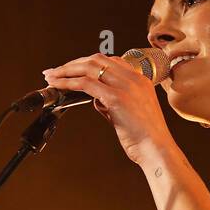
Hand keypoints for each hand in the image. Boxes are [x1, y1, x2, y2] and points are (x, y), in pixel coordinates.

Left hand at [41, 53, 175, 164]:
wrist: (157, 150)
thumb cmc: (145, 138)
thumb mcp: (130, 114)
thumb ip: (113, 103)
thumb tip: (97, 100)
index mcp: (140, 80)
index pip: (111, 61)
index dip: (88, 63)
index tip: (74, 69)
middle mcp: (134, 78)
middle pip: (97, 59)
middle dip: (74, 63)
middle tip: (56, 71)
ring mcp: (125, 86)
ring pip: (89, 67)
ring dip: (67, 70)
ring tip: (51, 77)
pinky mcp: (116, 98)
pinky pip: (86, 83)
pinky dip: (68, 82)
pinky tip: (58, 85)